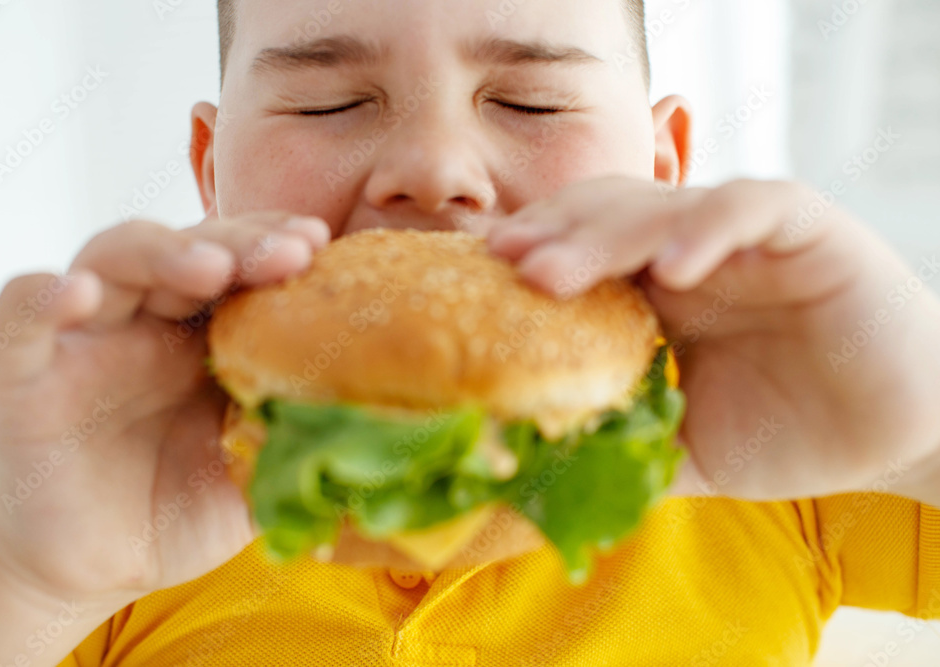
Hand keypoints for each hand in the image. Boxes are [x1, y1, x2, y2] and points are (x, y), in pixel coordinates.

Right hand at [0, 210, 328, 605]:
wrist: (100, 564)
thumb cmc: (183, 507)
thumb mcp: (255, 478)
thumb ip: (300, 450)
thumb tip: (377, 437)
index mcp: (210, 335)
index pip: (245, 266)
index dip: (279, 248)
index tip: (323, 245)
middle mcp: (152, 322)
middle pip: (191, 249)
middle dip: (242, 243)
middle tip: (291, 252)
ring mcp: (89, 341)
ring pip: (114, 260)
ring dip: (164, 252)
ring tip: (209, 265)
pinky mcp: (26, 377)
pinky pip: (18, 321)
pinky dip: (40, 297)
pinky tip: (74, 293)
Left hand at [488, 177, 939, 501]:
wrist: (901, 432)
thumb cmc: (795, 431)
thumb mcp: (688, 448)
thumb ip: (624, 453)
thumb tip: (538, 487)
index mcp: (656, 292)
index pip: (579, 250)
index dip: (531, 260)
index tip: (476, 284)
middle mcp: (692, 251)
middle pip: (605, 216)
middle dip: (551, 238)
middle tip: (501, 266)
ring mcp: (746, 235)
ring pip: (664, 205)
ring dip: (606, 234)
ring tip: (551, 272)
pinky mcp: (808, 230)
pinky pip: (751, 208)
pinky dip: (708, 230)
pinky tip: (672, 267)